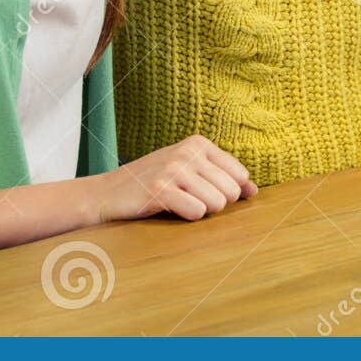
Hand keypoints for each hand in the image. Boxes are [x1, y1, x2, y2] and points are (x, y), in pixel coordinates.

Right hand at [94, 135, 257, 222]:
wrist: (106, 194)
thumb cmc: (153, 184)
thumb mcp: (189, 172)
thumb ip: (223, 178)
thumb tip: (254, 191)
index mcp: (199, 143)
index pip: (240, 175)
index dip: (228, 192)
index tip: (204, 192)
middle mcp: (188, 152)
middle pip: (231, 191)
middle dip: (215, 204)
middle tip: (187, 200)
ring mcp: (174, 169)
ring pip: (217, 203)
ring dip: (199, 211)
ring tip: (177, 203)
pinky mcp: (160, 189)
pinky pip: (196, 212)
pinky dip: (186, 217)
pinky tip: (168, 209)